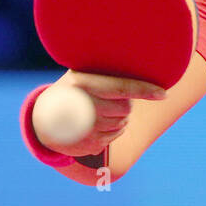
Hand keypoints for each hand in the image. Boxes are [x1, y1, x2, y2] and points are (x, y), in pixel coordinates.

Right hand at [35, 70, 166, 156]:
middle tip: (110, 98)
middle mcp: (82, 107)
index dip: (144, 90)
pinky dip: (112, 130)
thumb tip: (142, 60)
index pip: (121, 88)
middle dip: (125, 103)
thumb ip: (105, 71)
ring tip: (101, 109)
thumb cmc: (71, 89)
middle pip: (125, 107)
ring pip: (123, 123)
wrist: (42, 119)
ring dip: (119, 117)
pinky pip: (115, 136)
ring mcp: (84, 129)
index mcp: (81, 83)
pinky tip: (97, 122)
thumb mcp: (80, 74)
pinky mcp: (88, 145)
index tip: (163, 93)